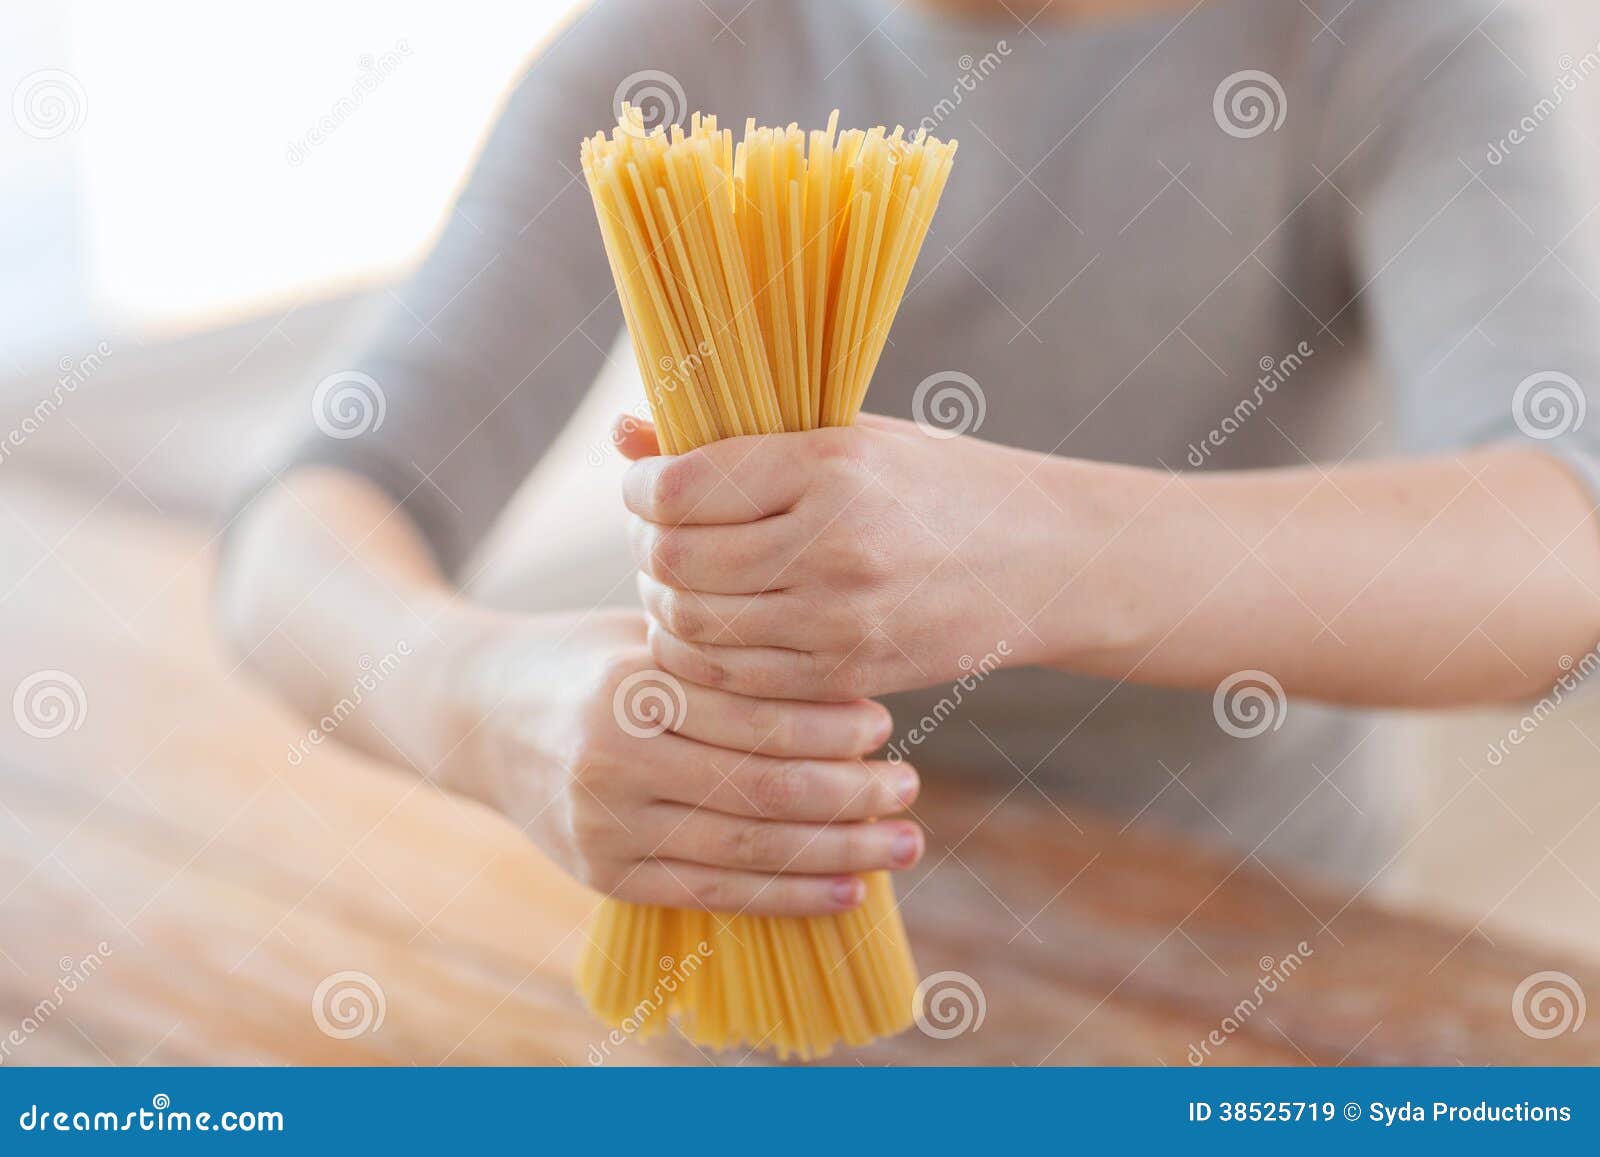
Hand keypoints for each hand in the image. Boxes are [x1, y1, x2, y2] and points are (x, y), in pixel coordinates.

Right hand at [435, 606, 922, 915]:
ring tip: (901, 843)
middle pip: (759, 788)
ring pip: (745, 849)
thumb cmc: (586, 663)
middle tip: (909, 789)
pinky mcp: (602, 876)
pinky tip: (846, 891)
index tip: (883, 723)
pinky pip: (712, 893)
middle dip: (850, 796)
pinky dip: (787, 896)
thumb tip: (852, 691)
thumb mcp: (646, 636)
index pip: (754, 715)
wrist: (476, 716)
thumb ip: (728, 664)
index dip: (829, 725)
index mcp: (627, 684)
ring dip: (838, 853)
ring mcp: (602, 827)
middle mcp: (610, 759)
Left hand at [618, 413, 1085, 701]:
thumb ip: (735, 439)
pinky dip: (703, 655)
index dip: (638, 488)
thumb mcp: (848, 437)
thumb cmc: (937, 484)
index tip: (642, 483)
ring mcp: (841, 617)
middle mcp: (832, 542)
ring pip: (694, 626)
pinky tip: (713, 627)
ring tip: (679, 581)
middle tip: (653, 534)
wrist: (1045, 561)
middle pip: (675, 562)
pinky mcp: (850, 671)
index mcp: (829, 465)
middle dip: (644, 548)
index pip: (679, 488)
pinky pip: (736, 677)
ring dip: (665, 605)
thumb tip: (624, 431)